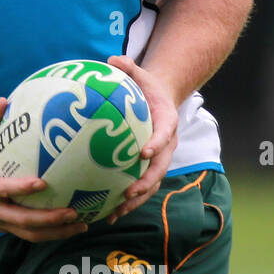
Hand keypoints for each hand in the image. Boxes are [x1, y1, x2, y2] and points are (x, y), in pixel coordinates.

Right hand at [0, 98, 89, 242]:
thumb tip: (4, 101)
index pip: (1, 190)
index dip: (21, 188)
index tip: (43, 182)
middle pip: (21, 220)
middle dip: (48, 219)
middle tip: (73, 212)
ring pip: (28, 233)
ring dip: (55, 232)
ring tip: (81, 224)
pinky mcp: (4, 226)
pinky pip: (28, 234)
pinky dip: (50, 233)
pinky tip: (72, 226)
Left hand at [104, 54, 179, 223]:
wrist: (161, 100)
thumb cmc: (147, 87)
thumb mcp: (140, 73)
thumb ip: (129, 67)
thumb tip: (112, 59)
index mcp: (166, 123)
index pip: (164, 136)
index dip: (156, 145)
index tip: (144, 153)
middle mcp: (166, 146)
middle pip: (159, 169)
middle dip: (145, 183)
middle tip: (129, 192)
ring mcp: (158, 160)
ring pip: (150, 184)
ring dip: (136, 200)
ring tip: (116, 212)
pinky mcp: (147, 168)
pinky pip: (139, 187)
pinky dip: (126, 201)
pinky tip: (106, 214)